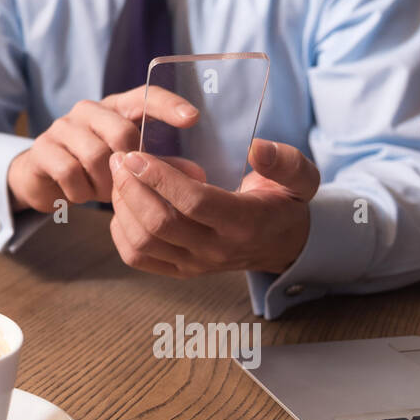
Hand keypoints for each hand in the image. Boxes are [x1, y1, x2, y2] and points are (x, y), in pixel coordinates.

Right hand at [6, 85, 199, 212]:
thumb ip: (160, 166)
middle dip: (130, 166)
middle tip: (128, 185)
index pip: (144, 96)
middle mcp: (88, 110)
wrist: (43, 177)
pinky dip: (80, 191)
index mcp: (115, 108)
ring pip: (96, 155)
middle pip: (122, 131)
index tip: (193, 118)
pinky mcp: (41, 149)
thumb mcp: (128, 165)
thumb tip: (197, 176)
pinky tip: (80, 194)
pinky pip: (70, 171)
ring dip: (104, 184)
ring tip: (102, 193)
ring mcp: (62, 127)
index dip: (168, 105)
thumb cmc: (94, 168)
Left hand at [107, 137, 318, 276]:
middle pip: (160, 224)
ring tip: (119, 176)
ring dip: (123, 207)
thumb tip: (257, 149)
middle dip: (132, 188)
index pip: (194, 203)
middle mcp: (217, 249)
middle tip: (119, 159)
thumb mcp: (300, 178)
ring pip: (144, 242)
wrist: (280, 243)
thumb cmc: (284, 202)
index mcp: (245, 223)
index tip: (137, 155)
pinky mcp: (180, 270)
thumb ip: (285, 161)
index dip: (161, 178)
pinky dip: (121, 231)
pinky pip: (138, 258)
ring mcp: (196, 264)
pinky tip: (123, 203)